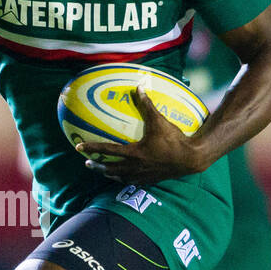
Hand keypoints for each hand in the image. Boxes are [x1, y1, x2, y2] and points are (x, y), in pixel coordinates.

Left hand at [74, 86, 205, 185]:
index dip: (91, 148)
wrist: (191, 159)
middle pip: (109, 169)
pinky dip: (124, 180)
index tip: (78, 147)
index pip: (107, 150)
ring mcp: (142, 175)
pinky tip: (124, 178)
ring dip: (109, 174)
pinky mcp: (151, 180)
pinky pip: (133, 182)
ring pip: (120, 178)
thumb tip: (139, 87)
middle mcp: (135, 167)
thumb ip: (147, 104)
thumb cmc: (174, 139)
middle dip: (97, 166)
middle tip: (87, 163)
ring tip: (103, 171)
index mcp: (134, 153)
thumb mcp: (159, 120)